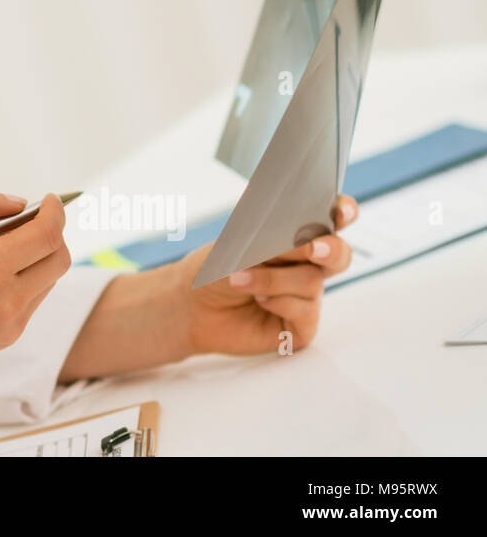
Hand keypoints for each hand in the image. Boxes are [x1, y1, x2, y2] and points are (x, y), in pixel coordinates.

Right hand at [0, 181, 72, 374]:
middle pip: (59, 259)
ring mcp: (9, 325)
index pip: (47, 236)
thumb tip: (17, 204)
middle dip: (51, 233)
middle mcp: (7, 302)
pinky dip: (23, 280)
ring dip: (36, 257)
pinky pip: (31, 301)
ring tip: (2, 248)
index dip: (54, 212)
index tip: (49, 200)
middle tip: (28, 221)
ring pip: (48, 281)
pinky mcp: (5, 338)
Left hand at [170, 194, 358, 355]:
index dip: (343, 213)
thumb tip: (306, 237)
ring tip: (240, 278)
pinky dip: (278, 302)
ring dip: (274, 279)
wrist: (193, 305)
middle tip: (312, 248)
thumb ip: (276, 239)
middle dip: (329, 249)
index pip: (329, 220)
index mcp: (295, 237)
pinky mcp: (302, 325)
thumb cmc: (215, 269)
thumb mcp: (241, 245)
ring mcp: (307, 296)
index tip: (343, 211)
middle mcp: (306, 266)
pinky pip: (305, 310)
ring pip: (312, 281)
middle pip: (338, 254)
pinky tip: (258, 301)